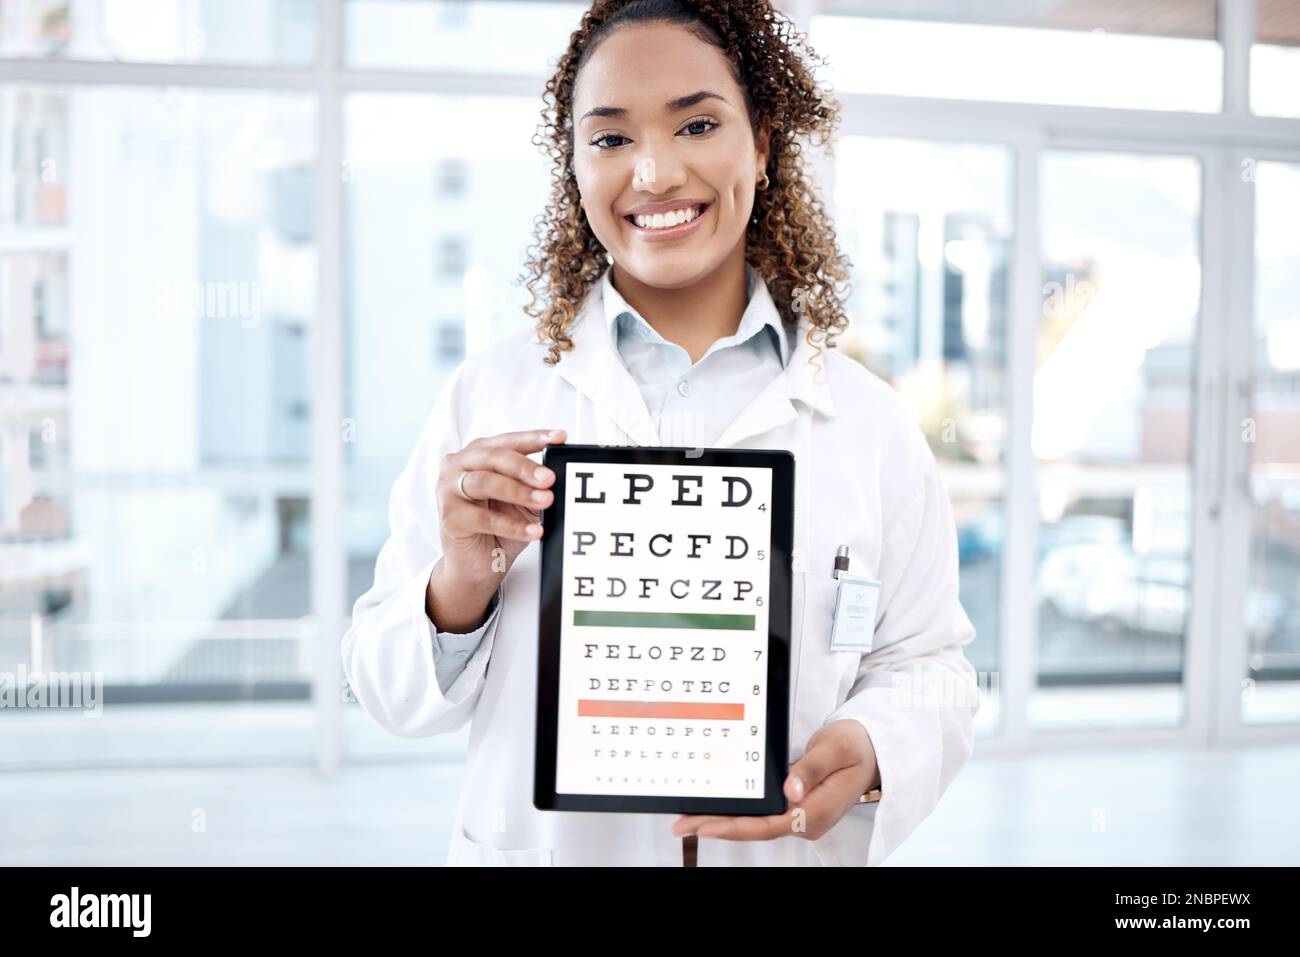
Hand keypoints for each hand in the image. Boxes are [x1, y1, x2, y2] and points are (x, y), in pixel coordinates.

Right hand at [436, 428, 566, 581]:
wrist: (474, 564)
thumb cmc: (496, 528)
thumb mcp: (521, 502)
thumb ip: (534, 486)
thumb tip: (557, 480)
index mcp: (477, 454)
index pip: (508, 441)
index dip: (533, 438)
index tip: (558, 438)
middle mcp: (458, 465)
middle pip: (493, 457)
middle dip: (525, 467)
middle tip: (549, 478)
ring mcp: (449, 489)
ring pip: (484, 482)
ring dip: (518, 492)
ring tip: (545, 501)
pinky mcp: (449, 516)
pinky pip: (483, 518)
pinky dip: (511, 525)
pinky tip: (532, 531)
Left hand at [671, 719, 878, 842]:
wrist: (874, 748)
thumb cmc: (856, 746)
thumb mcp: (835, 748)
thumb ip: (811, 769)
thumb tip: (790, 789)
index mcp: (817, 811)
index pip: (768, 825)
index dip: (733, 828)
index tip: (704, 826)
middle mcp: (807, 820)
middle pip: (756, 828)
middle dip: (717, 827)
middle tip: (682, 824)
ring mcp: (802, 816)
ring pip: (757, 824)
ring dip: (724, 821)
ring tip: (690, 818)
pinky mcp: (797, 808)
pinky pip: (763, 815)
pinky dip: (740, 813)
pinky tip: (720, 809)